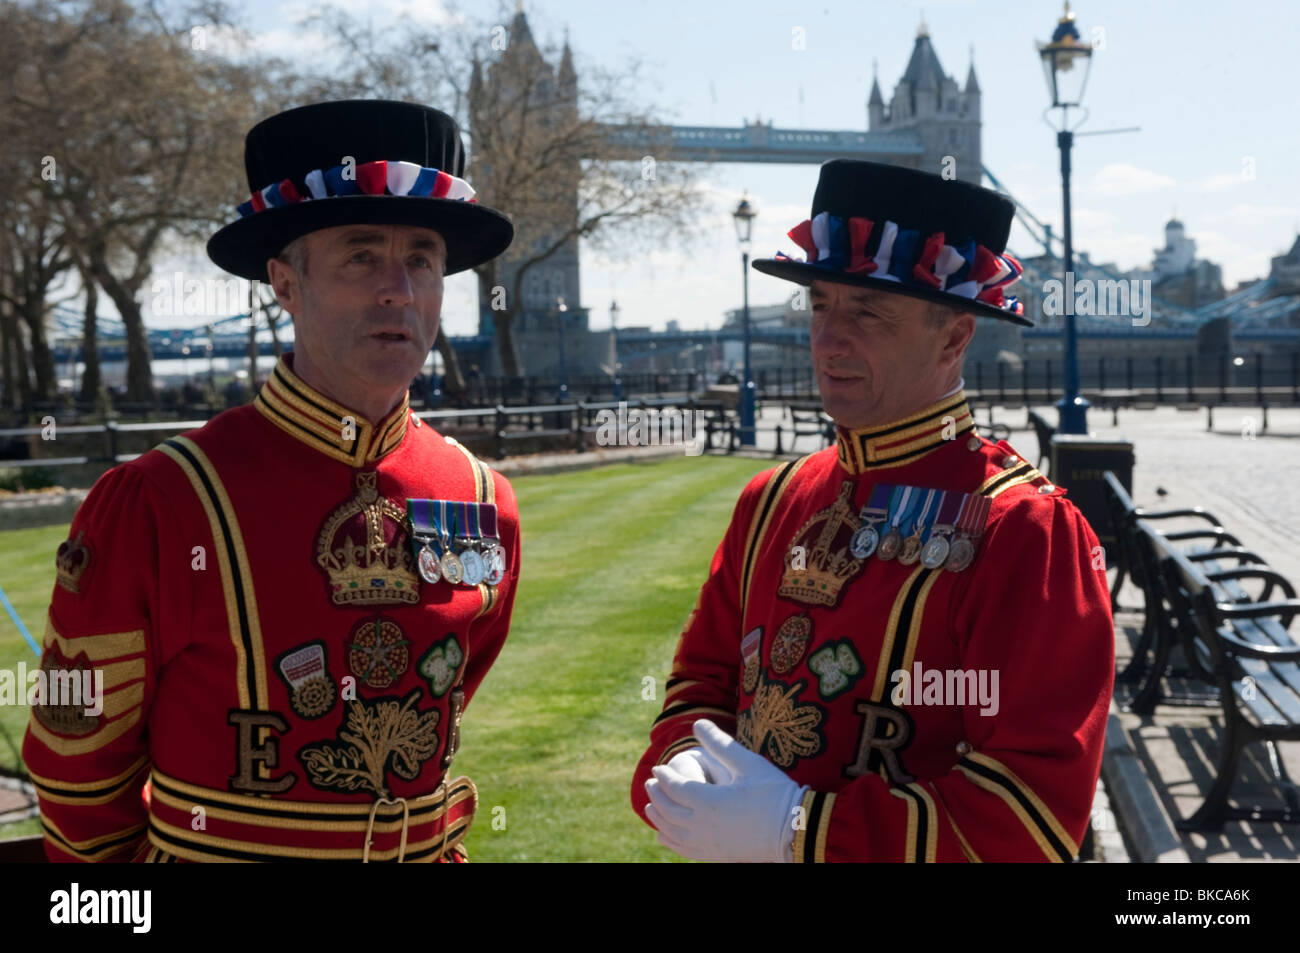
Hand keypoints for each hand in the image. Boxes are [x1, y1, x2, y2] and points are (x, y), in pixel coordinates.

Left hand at [644, 719, 805, 862]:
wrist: (795, 830)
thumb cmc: (773, 793)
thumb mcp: (747, 763)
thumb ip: (720, 744)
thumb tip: (697, 723)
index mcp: (709, 801)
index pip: (676, 788)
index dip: (664, 777)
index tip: (657, 768)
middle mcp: (703, 825)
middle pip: (669, 810)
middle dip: (657, 795)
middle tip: (650, 783)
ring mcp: (709, 844)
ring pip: (673, 832)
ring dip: (659, 818)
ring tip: (651, 807)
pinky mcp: (717, 856)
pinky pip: (685, 850)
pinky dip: (670, 841)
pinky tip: (664, 836)